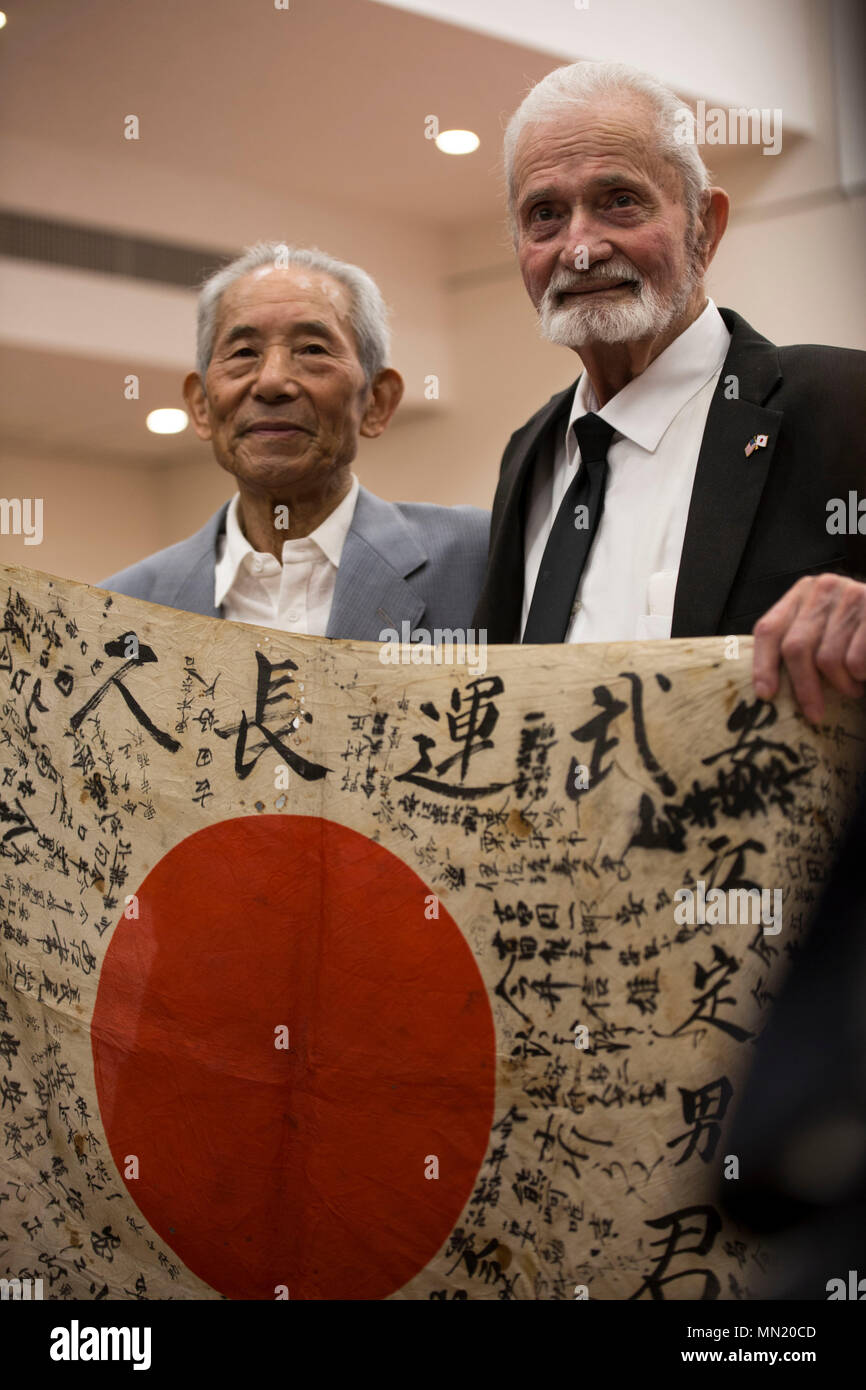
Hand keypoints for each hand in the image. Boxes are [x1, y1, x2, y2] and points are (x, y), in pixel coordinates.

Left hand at [752, 574, 865, 721]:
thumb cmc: (855, 634)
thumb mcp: (823, 630)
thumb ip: (799, 645)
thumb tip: (766, 691)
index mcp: (802, 592)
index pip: (769, 629)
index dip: (763, 664)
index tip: (765, 694)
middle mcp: (823, 588)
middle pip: (795, 648)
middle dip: (804, 687)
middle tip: (814, 713)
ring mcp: (851, 595)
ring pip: (827, 659)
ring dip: (842, 684)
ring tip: (853, 685)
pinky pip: (855, 661)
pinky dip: (860, 675)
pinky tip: (864, 673)